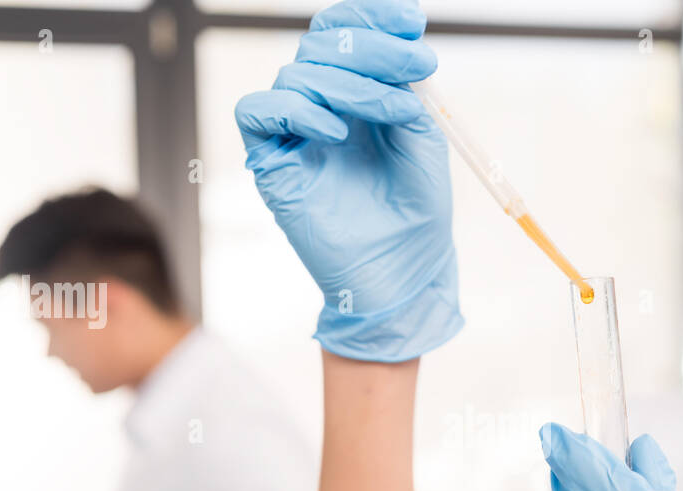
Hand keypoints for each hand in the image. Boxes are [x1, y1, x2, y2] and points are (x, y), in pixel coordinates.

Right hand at [234, 0, 462, 361]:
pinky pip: (258, 111)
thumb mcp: (423, 140)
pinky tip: (337, 133)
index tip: (413, 19)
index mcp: (357, 95)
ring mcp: (294, 134)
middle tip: (417, 64)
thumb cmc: (417, 214)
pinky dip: (298, 109)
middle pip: (320, 43)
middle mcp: (321, 108)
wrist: (403, 273)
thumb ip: (406, 90)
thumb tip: (399, 43)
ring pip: (296, 74)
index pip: (345, 32)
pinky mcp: (270, 163)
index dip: (372, 16)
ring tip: (392, 112)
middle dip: (372, 45)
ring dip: (351, 84)